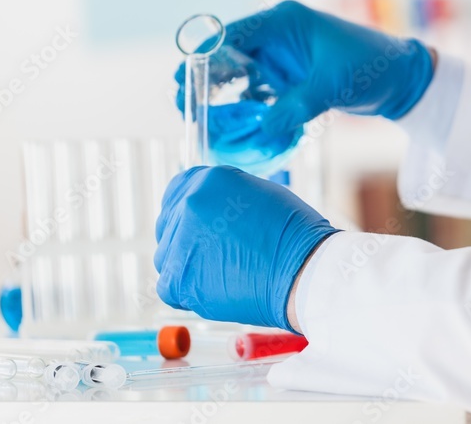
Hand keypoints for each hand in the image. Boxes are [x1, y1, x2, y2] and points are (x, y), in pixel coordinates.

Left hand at [154, 166, 338, 330]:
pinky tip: (213, 287)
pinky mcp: (180, 278)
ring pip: (166, 255)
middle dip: (187, 236)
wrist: (303, 271)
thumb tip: (208, 205)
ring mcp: (181, 242)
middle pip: (168, 222)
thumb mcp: (259, 193)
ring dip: (187, 263)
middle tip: (216, 252)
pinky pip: (168, 285)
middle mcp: (190, 205)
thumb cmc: (294, 234)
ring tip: (222, 270)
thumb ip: (225, 196)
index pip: (176, 189)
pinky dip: (186, 290)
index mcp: (210, 180)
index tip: (196, 223)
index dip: (185, 207)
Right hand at [174, 0, 434, 151]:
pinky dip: (247, 110)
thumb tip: (263, 131)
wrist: (401, 79)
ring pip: (241, 77)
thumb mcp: (333, 85)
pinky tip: (235, 131)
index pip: (232, 34)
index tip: (186, 81)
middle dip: (206, 80)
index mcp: (284, 22)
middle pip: (229, 56)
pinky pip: (259, 94)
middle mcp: (278, 37)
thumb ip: (297, 106)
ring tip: (202, 121)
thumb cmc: (372, 67)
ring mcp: (283, 59)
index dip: (205, 57)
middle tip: (185, 106)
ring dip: (224, 98)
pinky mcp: (290, 80)